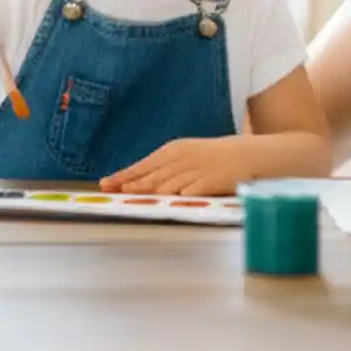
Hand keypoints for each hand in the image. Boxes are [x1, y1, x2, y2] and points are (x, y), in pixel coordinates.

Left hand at [100, 137, 254, 195]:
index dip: (124, 175)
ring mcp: (197, 170)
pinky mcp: (212, 181)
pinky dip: (182, 194)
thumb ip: (161, 169)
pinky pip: (194, 189)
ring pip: (169, 183)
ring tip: (133, 197)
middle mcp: (182, 159)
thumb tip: (131, 181)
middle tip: (115, 191)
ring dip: (150, 191)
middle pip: (153, 174)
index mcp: (173, 150)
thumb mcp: (183, 156)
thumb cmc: (209, 158)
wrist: (244, 155)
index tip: (106, 183)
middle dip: (132, 183)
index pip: (143, 164)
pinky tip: (170, 200)